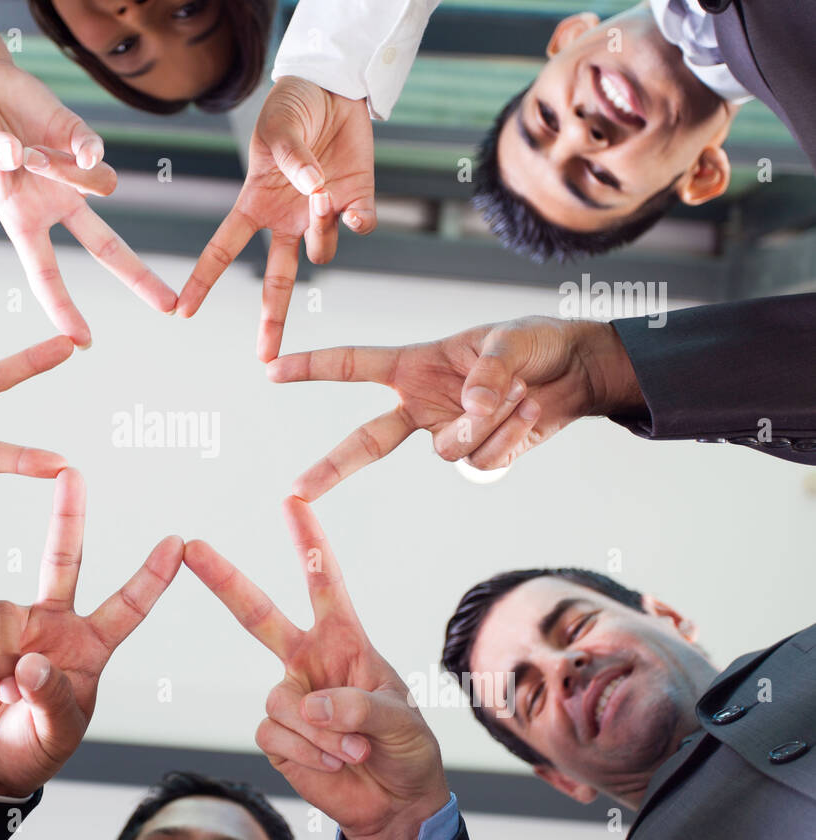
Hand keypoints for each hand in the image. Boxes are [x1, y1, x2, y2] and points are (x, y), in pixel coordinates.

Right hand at [0, 60, 176, 346]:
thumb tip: (20, 156)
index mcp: (23, 220)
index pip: (46, 274)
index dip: (63, 308)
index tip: (82, 342)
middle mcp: (55, 203)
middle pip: (106, 247)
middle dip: (138, 277)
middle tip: (170, 308)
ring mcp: (72, 172)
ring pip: (99, 186)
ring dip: (64, 171)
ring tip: (23, 148)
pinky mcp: (80, 136)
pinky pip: (96, 152)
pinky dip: (86, 150)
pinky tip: (75, 146)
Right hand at [0, 469, 183, 796]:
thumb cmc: (34, 745)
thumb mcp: (58, 731)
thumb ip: (51, 697)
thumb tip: (31, 662)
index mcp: (90, 645)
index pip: (128, 606)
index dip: (152, 577)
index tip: (179, 543)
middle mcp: (54, 624)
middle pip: (63, 559)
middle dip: (67, 514)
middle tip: (71, 472)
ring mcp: (13, 627)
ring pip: (3, 610)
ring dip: (2, 653)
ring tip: (4, 690)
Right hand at [177, 77, 376, 359]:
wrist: (334, 88)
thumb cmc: (293, 106)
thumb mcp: (279, 128)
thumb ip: (292, 160)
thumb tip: (314, 191)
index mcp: (256, 204)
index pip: (223, 249)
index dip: (203, 280)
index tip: (183, 311)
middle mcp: (287, 219)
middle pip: (276, 280)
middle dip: (271, 318)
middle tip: (264, 356)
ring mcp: (322, 216)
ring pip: (322, 249)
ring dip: (321, 227)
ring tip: (322, 189)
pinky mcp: (357, 201)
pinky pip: (359, 226)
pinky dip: (358, 221)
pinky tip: (353, 208)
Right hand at [185, 496, 447, 839]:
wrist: (394, 804)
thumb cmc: (407, 749)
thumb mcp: (401, 722)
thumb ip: (359, 707)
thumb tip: (312, 705)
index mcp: (344, 642)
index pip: (323, 582)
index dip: (308, 540)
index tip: (293, 497)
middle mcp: (308, 661)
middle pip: (257, 614)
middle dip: (224, 580)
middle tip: (193, 547)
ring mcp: (289, 697)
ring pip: (279, 701)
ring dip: (321, 732)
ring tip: (354, 751)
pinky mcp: (276, 734)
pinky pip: (274, 733)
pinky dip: (308, 752)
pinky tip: (333, 763)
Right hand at [267, 317, 644, 498]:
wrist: (576, 374)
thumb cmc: (534, 344)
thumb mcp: (511, 342)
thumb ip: (487, 372)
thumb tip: (473, 411)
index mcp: (414, 365)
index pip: (352, 365)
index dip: (311, 367)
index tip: (271, 369)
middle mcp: (421, 405)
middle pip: (365, 441)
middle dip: (332, 467)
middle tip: (297, 490)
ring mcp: (447, 433)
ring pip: (447, 450)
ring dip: (486, 423)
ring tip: (519, 392)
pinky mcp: (478, 456)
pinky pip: (482, 461)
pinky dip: (509, 437)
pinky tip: (529, 413)